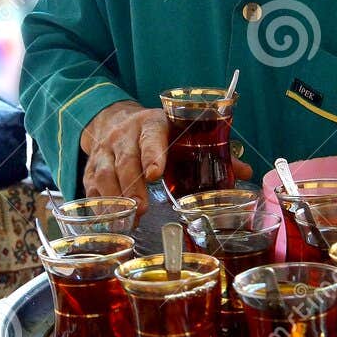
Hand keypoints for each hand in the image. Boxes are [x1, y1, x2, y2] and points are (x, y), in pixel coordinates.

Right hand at [80, 99, 251, 215]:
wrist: (116, 120)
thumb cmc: (159, 133)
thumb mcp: (182, 134)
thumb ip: (213, 153)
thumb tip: (245, 171)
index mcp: (152, 123)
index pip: (151, 136)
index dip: (153, 154)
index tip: (156, 174)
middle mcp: (125, 134)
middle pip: (125, 159)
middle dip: (133, 185)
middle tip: (142, 207)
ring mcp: (105, 149)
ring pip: (105, 172)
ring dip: (115, 196)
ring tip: (127, 216)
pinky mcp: (92, 165)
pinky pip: (91, 184)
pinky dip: (97, 202)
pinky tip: (106, 216)